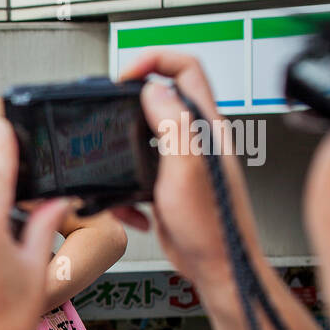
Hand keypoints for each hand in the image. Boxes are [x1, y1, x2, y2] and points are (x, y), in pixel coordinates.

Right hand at [113, 53, 262, 286]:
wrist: (218, 268)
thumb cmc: (213, 226)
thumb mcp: (187, 168)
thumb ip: (173, 124)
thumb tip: (154, 89)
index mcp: (207, 126)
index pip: (186, 69)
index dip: (155, 61)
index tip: (126, 76)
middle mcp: (197, 138)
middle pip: (164, 96)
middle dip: (132, 101)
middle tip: (111, 111)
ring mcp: (183, 161)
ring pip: (145, 136)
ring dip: (124, 149)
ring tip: (115, 163)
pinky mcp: (169, 185)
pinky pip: (139, 174)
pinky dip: (126, 188)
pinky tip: (130, 204)